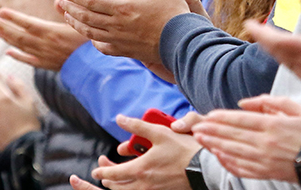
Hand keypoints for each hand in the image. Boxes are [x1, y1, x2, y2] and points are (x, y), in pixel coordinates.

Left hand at [0, 8, 87, 70]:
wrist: (95, 66)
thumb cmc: (90, 41)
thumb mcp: (82, 22)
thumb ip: (69, 11)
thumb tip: (58, 0)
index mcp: (52, 32)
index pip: (27, 23)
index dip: (13, 17)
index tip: (0, 11)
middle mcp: (45, 45)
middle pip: (19, 35)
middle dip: (4, 27)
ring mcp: (44, 56)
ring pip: (21, 47)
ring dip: (7, 39)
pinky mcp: (47, 65)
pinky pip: (29, 60)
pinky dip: (17, 56)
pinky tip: (8, 52)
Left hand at [57, 0, 190, 64]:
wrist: (183, 42)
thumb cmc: (172, 11)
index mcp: (122, 6)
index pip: (89, 0)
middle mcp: (115, 24)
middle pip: (84, 15)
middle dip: (70, 7)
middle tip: (61, 0)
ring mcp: (118, 40)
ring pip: (89, 31)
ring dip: (76, 22)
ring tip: (67, 15)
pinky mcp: (124, 51)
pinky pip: (101, 46)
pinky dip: (91, 39)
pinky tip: (89, 35)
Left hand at [69, 114, 199, 189]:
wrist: (204, 168)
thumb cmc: (183, 149)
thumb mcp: (159, 132)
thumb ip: (137, 126)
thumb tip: (120, 119)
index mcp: (140, 169)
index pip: (112, 174)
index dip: (102, 171)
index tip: (97, 169)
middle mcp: (143, 184)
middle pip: (118, 187)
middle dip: (107, 179)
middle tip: (103, 172)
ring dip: (119, 186)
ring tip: (116, 179)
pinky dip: (132, 189)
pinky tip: (135, 182)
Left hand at [192, 96, 300, 181]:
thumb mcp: (298, 108)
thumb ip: (270, 101)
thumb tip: (244, 102)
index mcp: (273, 125)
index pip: (240, 119)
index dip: (222, 117)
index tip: (208, 115)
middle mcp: (265, 143)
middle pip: (232, 135)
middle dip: (212, 130)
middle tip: (196, 126)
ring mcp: (264, 160)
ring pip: (232, 151)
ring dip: (214, 145)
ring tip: (201, 139)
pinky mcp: (266, 173)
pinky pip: (241, 168)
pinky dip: (227, 162)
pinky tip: (218, 156)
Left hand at [243, 0, 300, 95]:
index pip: (279, 43)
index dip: (262, 34)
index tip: (248, 24)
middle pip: (278, 54)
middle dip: (264, 40)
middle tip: (253, 28)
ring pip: (285, 62)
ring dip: (274, 50)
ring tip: (265, 38)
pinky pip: (294, 69)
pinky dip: (285, 58)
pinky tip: (287, 54)